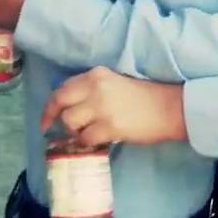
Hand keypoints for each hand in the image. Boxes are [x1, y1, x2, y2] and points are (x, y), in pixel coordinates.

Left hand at [41, 67, 187, 146]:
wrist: (170, 108)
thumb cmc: (145, 96)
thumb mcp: (115, 83)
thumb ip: (92, 90)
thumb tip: (70, 107)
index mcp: (97, 74)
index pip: (63, 88)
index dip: (51, 105)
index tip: (47, 118)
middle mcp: (96, 88)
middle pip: (61, 104)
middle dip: (54, 118)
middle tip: (55, 130)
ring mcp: (102, 107)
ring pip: (70, 123)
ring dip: (75, 131)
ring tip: (88, 132)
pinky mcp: (110, 127)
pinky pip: (86, 138)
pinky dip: (89, 142)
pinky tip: (99, 140)